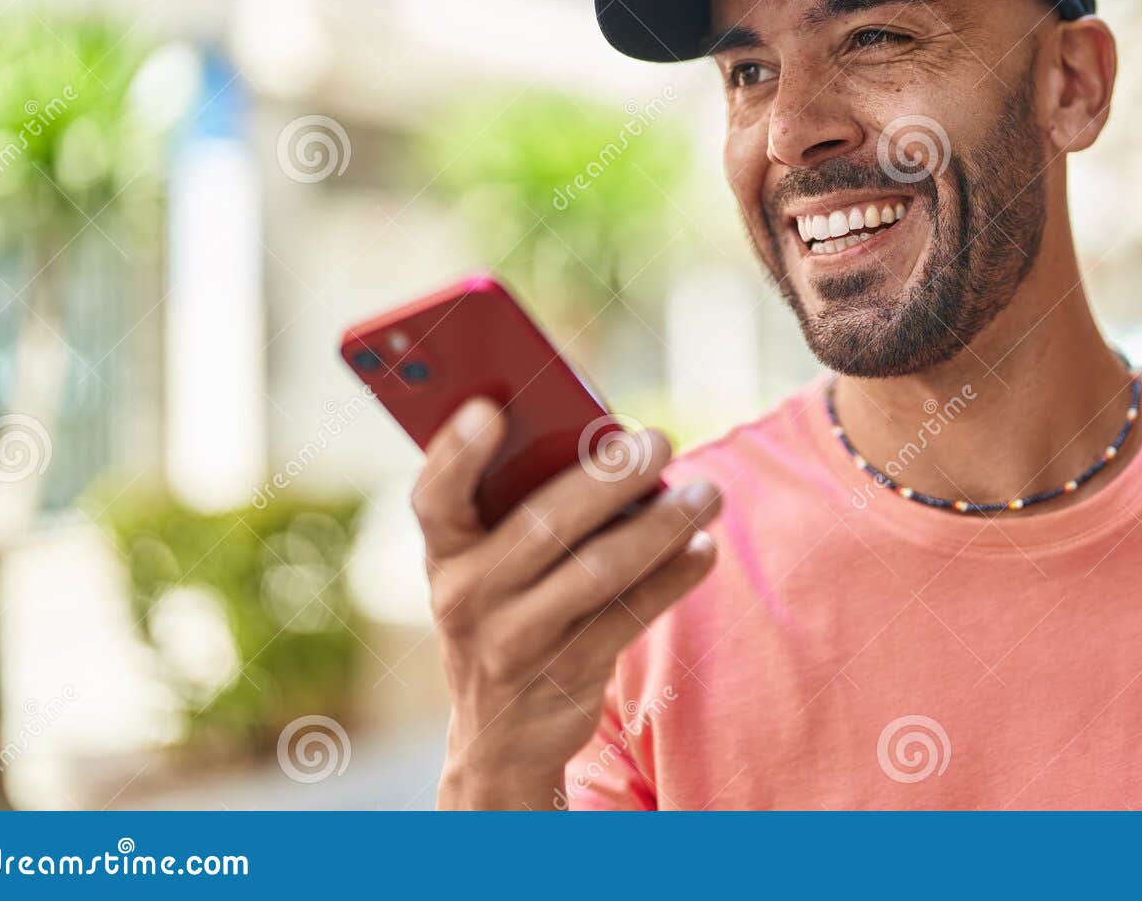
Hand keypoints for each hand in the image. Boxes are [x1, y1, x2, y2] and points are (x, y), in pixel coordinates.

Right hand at [411, 398, 718, 808]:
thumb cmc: (506, 608)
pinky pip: (630, 615)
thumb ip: (523, 506)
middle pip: (544, 524)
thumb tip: (612, 443)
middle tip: (659, 441)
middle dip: (609, 477)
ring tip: (707, 493)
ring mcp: (515, 641)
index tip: (489, 408)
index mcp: (444, 550)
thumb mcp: (488, 563)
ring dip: (662, 527)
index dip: (456, 452)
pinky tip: (703, 548)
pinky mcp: (566, 674)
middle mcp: (468, 595)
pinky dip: (674, 577)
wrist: (498, 733)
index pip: (434, 495)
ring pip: (599, 571)